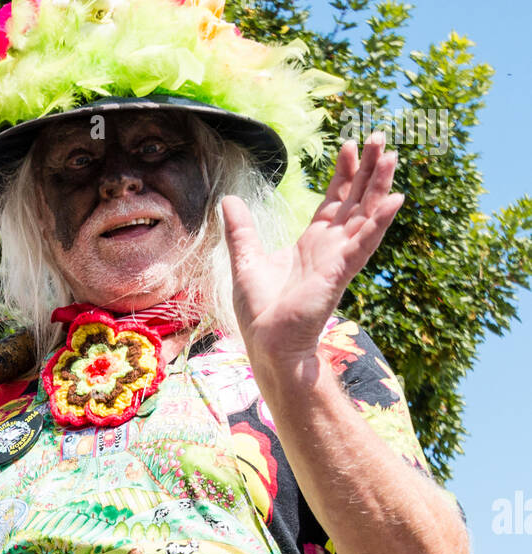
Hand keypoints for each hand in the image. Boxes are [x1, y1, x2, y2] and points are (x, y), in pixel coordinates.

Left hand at [222, 132, 403, 374]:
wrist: (268, 345)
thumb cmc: (260, 313)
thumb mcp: (245, 261)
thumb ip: (241, 230)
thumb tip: (228, 200)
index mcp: (311, 244)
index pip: (334, 201)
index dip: (343, 174)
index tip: (349, 145)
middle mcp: (330, 249)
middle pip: (355, 201)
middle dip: (368, 170)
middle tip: (381, 138)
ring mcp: (338, 260)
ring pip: (366, 215)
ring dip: (380, 185)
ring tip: (392, 156)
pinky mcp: (340, 273)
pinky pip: (364, 242)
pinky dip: (380, 221)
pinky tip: (395, 198)